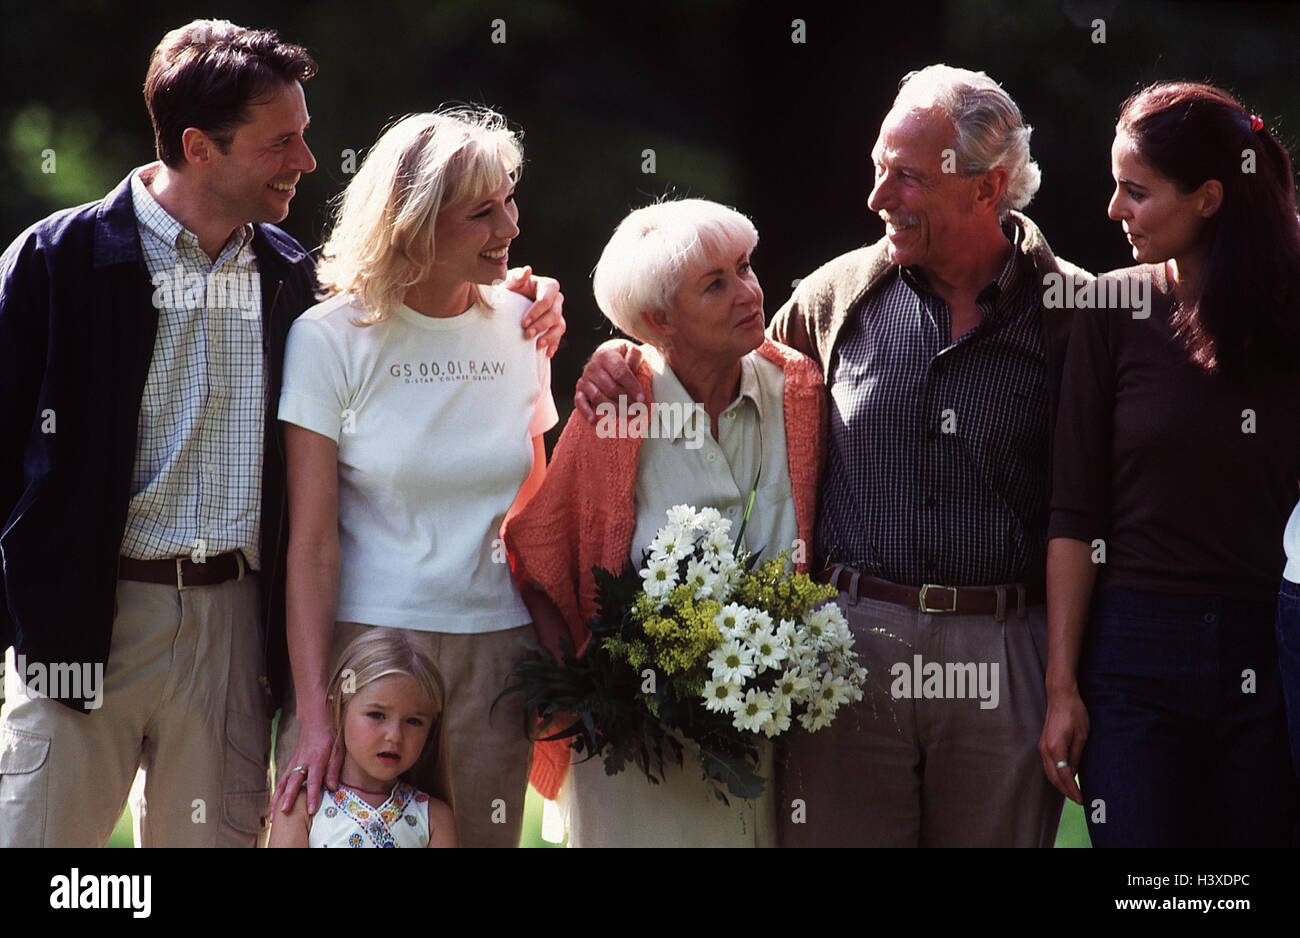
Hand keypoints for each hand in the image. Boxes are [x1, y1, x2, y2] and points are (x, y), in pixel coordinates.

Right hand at [274, 718, 341, 816]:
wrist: (314, 723)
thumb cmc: (328, 738)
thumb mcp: (337, 751)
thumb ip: (334, 770)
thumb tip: (332, 788)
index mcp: (316, 760)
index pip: (313, 781)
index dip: (312, 796)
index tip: (310, 810)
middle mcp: (302, 763)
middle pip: (293, 782)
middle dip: (288, 798)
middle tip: (284, 812)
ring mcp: (293, 764)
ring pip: (283, 784)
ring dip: (277, 800)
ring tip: (273, 816)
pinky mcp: (289, 765)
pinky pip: (281, 781)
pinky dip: (276, 794)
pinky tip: (273, 807)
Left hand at [505, 265, 565, 357]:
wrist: (507, 304)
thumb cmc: (508, 290)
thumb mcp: (508, 282)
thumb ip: (516, 276)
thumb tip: (527, 270)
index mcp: (547, 286)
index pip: (547, 298)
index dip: (537, 311)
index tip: (523, 322)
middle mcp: (555, 299)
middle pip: (555, 313)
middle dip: (541, 325)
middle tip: (527, 334)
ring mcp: (557, 313)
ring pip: (560, 325)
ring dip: (549, 337)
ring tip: (537, 346)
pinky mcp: (554, 326)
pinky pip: (559, 336)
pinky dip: (554, 344)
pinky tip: (547, 353)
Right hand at [574, 340, 642, 421]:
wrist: (605, 355)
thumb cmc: (621, 356)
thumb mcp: (630, 350)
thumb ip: (634, 356)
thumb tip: (632, 368)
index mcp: (606, 355)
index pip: (620, 373)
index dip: (632, 387)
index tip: (642, 398)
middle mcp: (593, 366)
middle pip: (610, 387)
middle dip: (625, 400)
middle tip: (637, 409)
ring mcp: (585, 378)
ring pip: (598, 397)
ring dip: (613, 408)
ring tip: (626, 414)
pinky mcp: (580, 389)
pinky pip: (579, 401)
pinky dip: (586, 411)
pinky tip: (594, 420)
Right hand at [1038, 689, 1088, 804]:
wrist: (1060, 696)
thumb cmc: (1074, 712)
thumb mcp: (1082, 735)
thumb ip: (1077, 756)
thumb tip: (1074, 773)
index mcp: (1056, 748)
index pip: (1063, 776)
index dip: (1072, 790)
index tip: (1081, 800)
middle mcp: (1045, 749)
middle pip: (1053, 777)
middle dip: (1065, 791)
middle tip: (1078, 800)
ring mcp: (1042, 746)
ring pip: (1049, 772)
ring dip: (1059, 784)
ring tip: (1072, 792)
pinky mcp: (1043, 743)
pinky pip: (1048, 764)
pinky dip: (1055, 775)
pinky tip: (1065, 777)